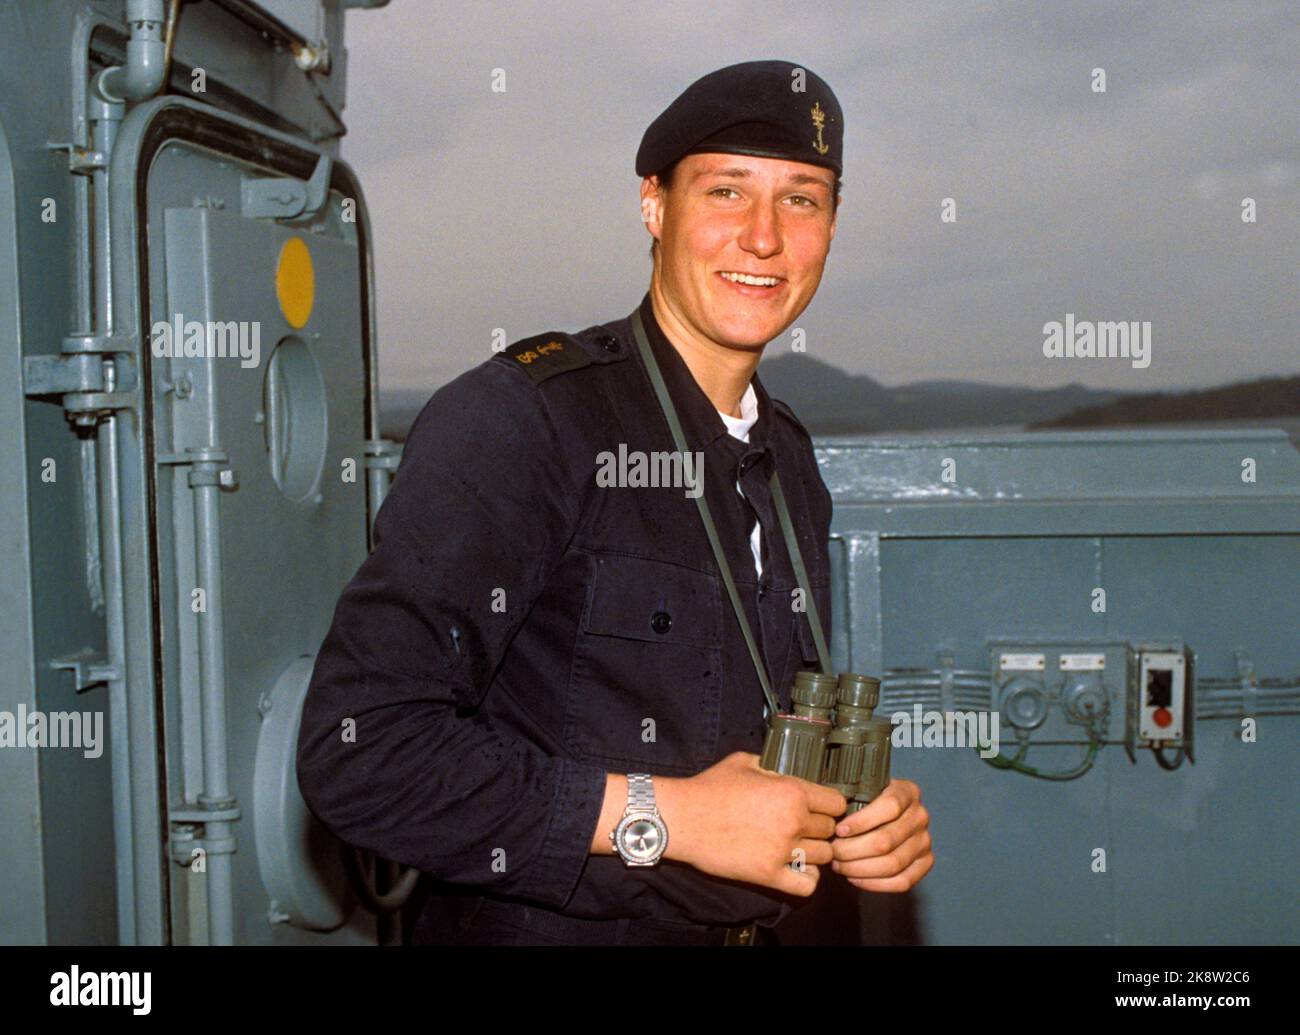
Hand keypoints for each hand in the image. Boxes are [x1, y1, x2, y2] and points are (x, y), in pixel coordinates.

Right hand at [658, 752, 846, 896]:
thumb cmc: (710, 788)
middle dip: (820, 827)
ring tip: (801, 845)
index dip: (831, 804)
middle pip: (830, 829)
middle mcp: (793, 821)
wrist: (682, 818)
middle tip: (806, 826)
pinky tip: (798, 867)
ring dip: (815, 851)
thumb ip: (775, 765)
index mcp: (792, 791)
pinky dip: (807, 878)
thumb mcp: (745, 761)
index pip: (837, 803)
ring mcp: (782, 850)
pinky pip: (807, 884)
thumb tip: (790, 768)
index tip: (822, 807)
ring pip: (824, 856)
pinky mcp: (769, 875)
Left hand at [830, 778, 932, 891]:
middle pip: (887, 840)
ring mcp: (925, 841)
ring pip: (893, 863)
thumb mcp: (861, 788)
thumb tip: (828, 816)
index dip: (861, 821)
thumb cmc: (866, 800)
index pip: (889, 807)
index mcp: (908, 792)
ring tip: (839, 866)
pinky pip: (903, 881)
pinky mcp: (925, 862)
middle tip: (832, 853)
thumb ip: (851, 798)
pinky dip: (875, 884)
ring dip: (860, 869)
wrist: (886, 812)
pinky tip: (854, 878)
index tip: (838, 830)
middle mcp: (920, 816)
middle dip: (853, 850)